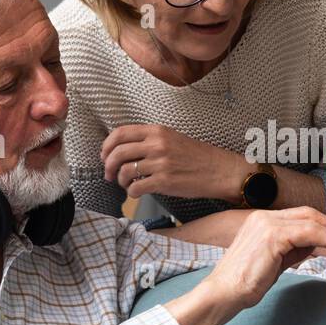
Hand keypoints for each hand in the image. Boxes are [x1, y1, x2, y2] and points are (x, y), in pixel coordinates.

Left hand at [101, 124, 242, 200]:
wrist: (220, 170)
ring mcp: (160, 163)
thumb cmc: (197, 157)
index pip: (120, 133)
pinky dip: (131, 193)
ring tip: (126, 184)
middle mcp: (157, 145)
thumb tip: (123, 149)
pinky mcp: (165, 182)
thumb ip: (149, 140)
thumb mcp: (172, 138)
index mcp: (157, 131)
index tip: (105, 156)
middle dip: (108, 166)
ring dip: (121, 181)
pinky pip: (136, 188)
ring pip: (125, 172)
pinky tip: (137, 192)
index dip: (107, 146)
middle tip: (110, 175)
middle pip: (118, 153)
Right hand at [200, 207, 325, 313]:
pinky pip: (308, 233)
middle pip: (307, 213)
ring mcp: (267, 224)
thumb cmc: (243, 283)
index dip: (320, 224)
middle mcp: (263, 217)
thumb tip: (314, 245)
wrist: (223, 293)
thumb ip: (292, 250)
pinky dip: (325, 240)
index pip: (299, 215)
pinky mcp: (272, 236)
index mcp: (260, 221)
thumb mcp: (273, 262)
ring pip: (310, 221)